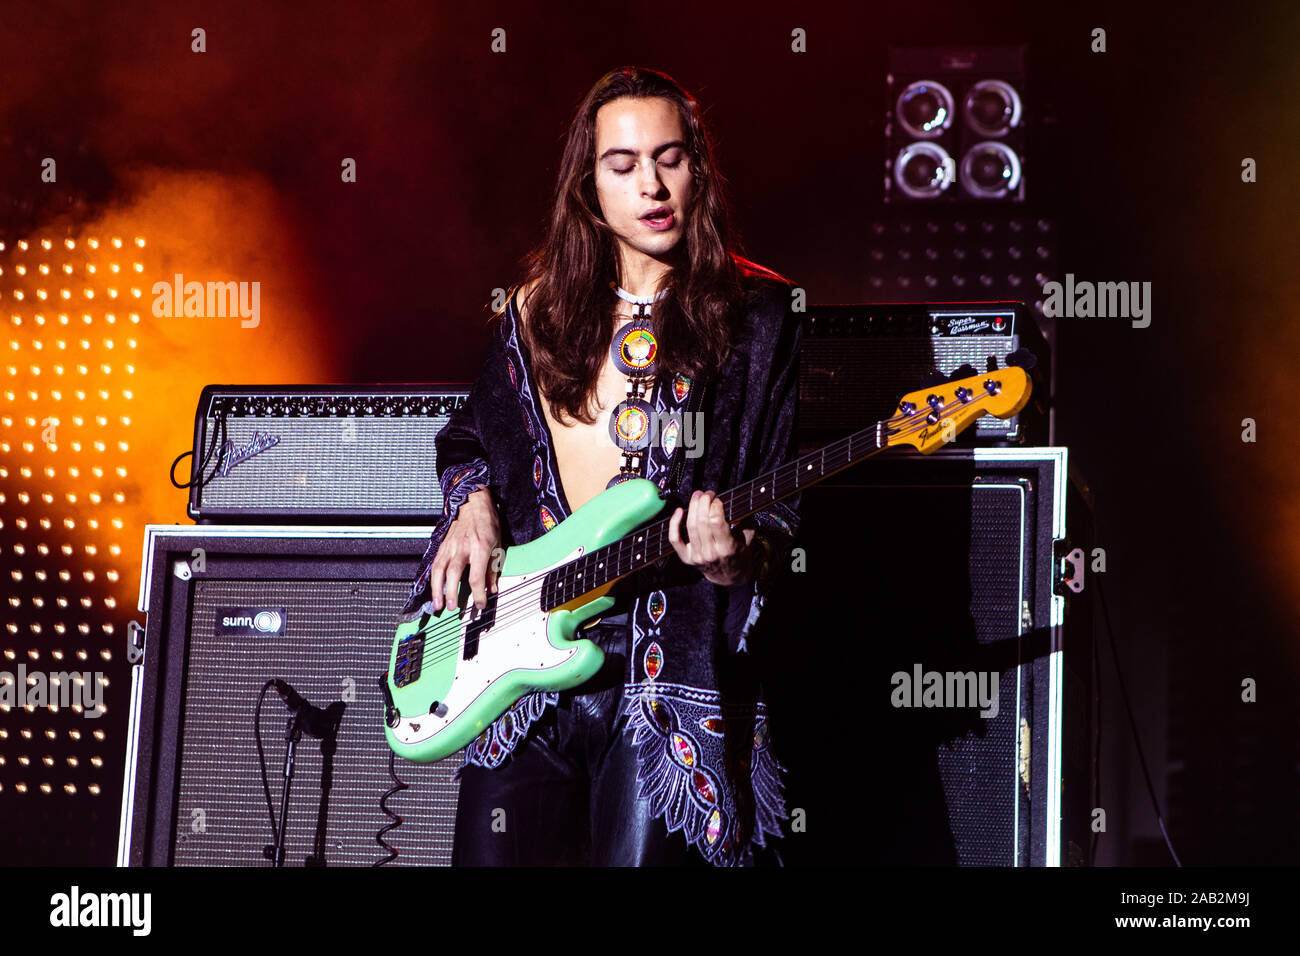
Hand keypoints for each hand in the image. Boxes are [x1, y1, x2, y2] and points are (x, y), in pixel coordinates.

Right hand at [430, 487, 500, 612]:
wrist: (472, 502)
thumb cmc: (487, 521)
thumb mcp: (498, 543)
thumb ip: (494, 568)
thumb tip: (492, 588)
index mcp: (480, 548)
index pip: (476, 576)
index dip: (478, 593)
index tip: (480, 604)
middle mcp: (463, 548)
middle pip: (454, 573)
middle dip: (451, 592)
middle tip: (451, 607)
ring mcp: (450, 546)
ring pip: (439, 569)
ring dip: (437, 588)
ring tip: (437, 603)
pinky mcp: (443, 545)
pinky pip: (435, 564)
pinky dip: (433, 578)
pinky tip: (433, 588)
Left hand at [668, 489, 757, 586]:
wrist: (729, 578)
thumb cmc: (739, 556)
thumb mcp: (748, 539)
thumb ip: (746, 522)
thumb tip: (738, 505)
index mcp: (727, 548)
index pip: (716, 521)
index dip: (715, 506)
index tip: (718, 499)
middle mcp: (710, 552)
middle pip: (702, 521)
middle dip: (704, 502)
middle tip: (707, 494)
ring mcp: (696, 556)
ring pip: (690, 526)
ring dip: (692, 507)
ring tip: (697, 497)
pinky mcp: (686, 558)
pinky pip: (675, 539)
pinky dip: (674, 524)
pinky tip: (679, 511)